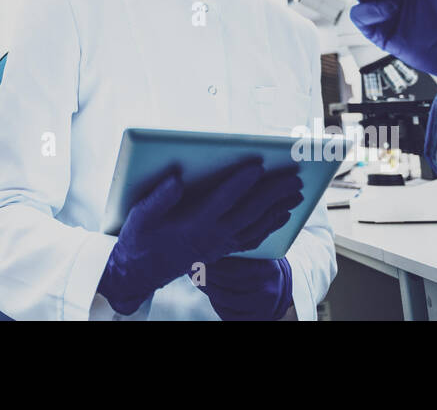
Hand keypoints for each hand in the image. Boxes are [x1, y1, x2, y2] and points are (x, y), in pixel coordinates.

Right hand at [96, 159, 301, 314]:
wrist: (141, 271)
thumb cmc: (140, 238)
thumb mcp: (140, 217)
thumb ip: (159, 198)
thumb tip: (177, 178)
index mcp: (193, 225)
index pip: (223, 200)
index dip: (241, 181)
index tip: (258, 164)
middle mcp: (212, 236)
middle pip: (250, 212)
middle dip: (273, 194)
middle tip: (294, 177)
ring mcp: (220, 245)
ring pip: (256, 226)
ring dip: (278, 209)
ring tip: (296, 194)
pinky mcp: (222, 250)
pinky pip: (252, 239)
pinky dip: (270, 226)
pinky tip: (280, 216)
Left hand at [193, 256, 292, 320]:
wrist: (278, 293)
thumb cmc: (261, 268)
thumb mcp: (258, 257)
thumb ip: (240, 252)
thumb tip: (208, 244)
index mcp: (268, 270)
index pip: (235, 267)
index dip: (215, 263)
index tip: (201, 256)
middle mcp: (268, 290)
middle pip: (228, 283)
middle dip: (207, 274)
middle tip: (193, 266)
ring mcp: (261, 308)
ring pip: (225, 298)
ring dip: (207, 287)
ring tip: (196, 278)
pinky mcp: (253, 320)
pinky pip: (228, 312)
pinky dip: (215, 301)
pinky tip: (208, 291)